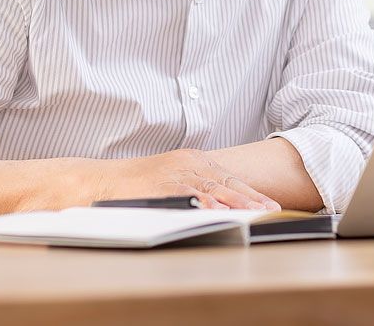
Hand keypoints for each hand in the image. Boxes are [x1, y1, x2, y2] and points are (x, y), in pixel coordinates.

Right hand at [98, 148, 281, 210]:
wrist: (103, 180)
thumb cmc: (136, 183)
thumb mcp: (172, 177)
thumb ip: (196, 186)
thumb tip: (220, 203)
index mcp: (193, 160)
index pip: (228, 177)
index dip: (250, 192)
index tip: (268, 204)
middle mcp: (188, 163)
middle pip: (226, 181)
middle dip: (251, 197)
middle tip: (270, 210)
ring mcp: (175, 174)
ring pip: (213, 188)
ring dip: (236, 202)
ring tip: (254, 213)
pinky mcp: (162, 186)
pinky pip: (188, 195)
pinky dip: (205, 204)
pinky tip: (220, 212)